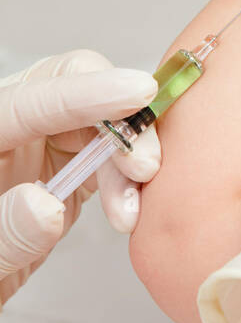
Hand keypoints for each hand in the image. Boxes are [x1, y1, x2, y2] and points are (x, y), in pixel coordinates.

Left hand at [0, 51, 160, 304]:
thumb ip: (5, 233)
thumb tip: (45, 204)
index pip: (29, 101)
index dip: (86, 93)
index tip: (137, 92)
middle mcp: (9, 130)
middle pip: (71, 88)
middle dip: (120, 119)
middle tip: (145, 167)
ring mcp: (35, 145)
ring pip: (96, 120)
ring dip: (128, 157)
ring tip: (131, 210)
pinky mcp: (61, 168)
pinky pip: (104, 153)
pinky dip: (127, 177)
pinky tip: (130, 207)